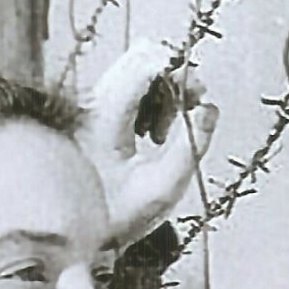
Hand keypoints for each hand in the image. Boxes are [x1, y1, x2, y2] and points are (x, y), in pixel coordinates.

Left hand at [77, 39, 218, 248]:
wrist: (79, 234)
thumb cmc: (119, 217)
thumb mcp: (164, 188)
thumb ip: (192, 147)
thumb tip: (208, 108)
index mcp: (107, 116)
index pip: (148, 62)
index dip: (180, 73)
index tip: (196, 100)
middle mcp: (95, 102)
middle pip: (143, 53)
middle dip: (174, 78)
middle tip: (187, 112)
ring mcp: (93, 105)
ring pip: (138, 65)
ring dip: (163, 91)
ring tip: (164, 133)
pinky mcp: (96, 112)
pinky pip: (130, 84)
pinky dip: (150, 101)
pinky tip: (152, 135)